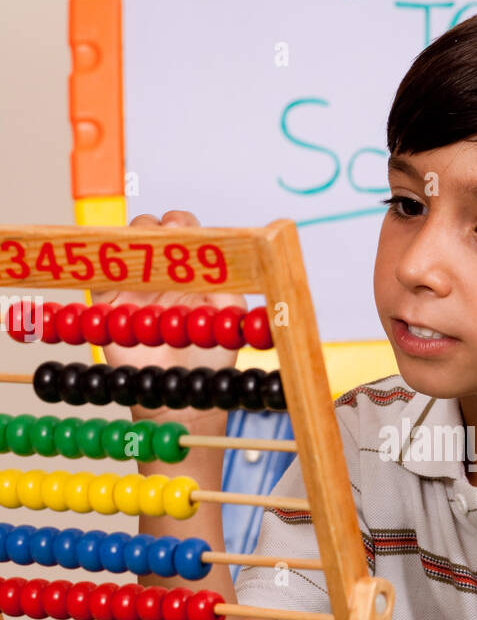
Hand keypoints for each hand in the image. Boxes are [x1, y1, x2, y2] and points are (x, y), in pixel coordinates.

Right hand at [91, 210, 247, 424]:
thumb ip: (230, 284)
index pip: (183, 229)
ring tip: (146, 260)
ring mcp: (134, 285)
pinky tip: (121, 272)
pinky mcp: (109, 304)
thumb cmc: (208, 359)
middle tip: (162, 238)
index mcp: (191, 268)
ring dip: (131, 242)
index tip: (181, 226)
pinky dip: (105, 269)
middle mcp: (160, 272)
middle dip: (154, 227)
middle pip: (148, 228)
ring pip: (123, 245)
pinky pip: (99, 277)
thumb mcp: (230, 316)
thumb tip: (235, 257)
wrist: (179, 397)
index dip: (181, 222)